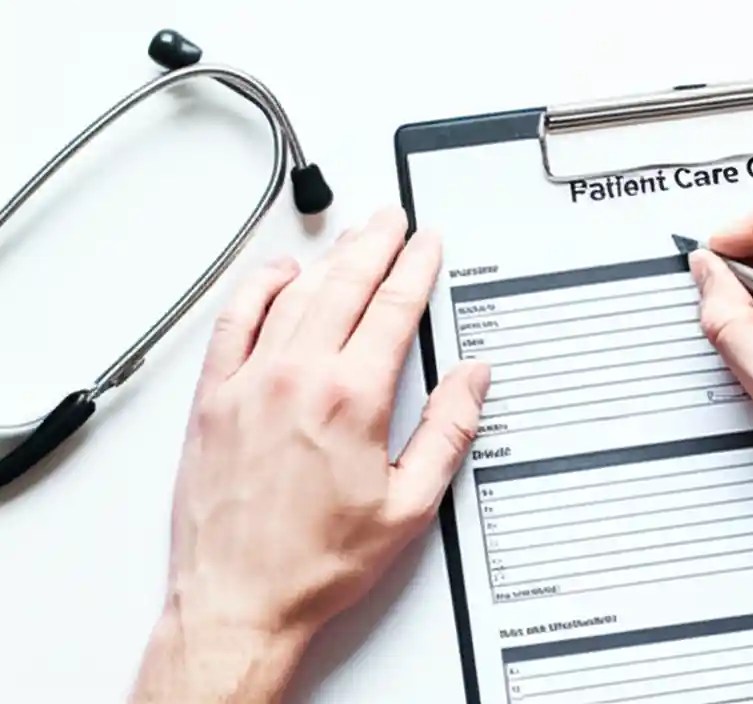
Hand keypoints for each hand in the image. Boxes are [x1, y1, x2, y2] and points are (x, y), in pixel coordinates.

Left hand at [132, 208, 487, 701]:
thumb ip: (447, 433)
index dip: (416, 268)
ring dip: (327, 260)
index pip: (393, 309)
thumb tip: (471, 381)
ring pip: (293, 297)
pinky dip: (256, 290)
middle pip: (344, 287)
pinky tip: (276, 276)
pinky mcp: (212, 400)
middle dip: (374, 245)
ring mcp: (248, 384)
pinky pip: (232, 323)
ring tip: (349, 239)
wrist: (239, 600)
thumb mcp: (409, 506)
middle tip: (390, 220)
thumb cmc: (315, 563)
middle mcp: (297, 379)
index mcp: (352, 400)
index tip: (426, 245)